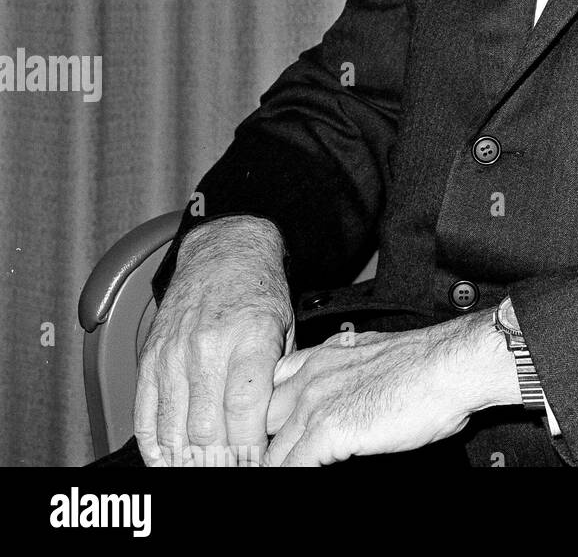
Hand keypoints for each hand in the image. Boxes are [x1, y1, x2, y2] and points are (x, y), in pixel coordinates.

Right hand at [134, 215, 293, 466]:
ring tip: (202, 471)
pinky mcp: (151, 357)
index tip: (256, 465)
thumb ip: (277, 376)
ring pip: (175, 427)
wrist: (224, 252)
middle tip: (231, 472)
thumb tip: (272, 429)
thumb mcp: (284, 327)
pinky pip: (146, 412)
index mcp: (249, 338)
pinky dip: (155, 444)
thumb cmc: (260, 292)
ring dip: (188, 460)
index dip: (248, 447)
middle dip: (220, 461)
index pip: (244, 408)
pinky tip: (168, 460)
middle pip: (208, 426)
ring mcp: (174, 353)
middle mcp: (207, 347)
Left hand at [263, 311, 515, 466]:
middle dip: (266, 440)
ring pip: (272, 447)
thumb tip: (348, 399)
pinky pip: (291, 465)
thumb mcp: (376, 356)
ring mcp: (317, 400)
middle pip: (263, 415)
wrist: (453, 364)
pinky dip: (292, 474)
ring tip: (275, 473)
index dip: (269, 413)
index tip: (269, 435)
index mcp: (325, 354)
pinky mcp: (329, 428)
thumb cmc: (430, 364)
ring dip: (275, 463)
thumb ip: (349, 373)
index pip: (274, 383)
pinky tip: (300, 476)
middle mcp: (314, 373)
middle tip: (270, 460)